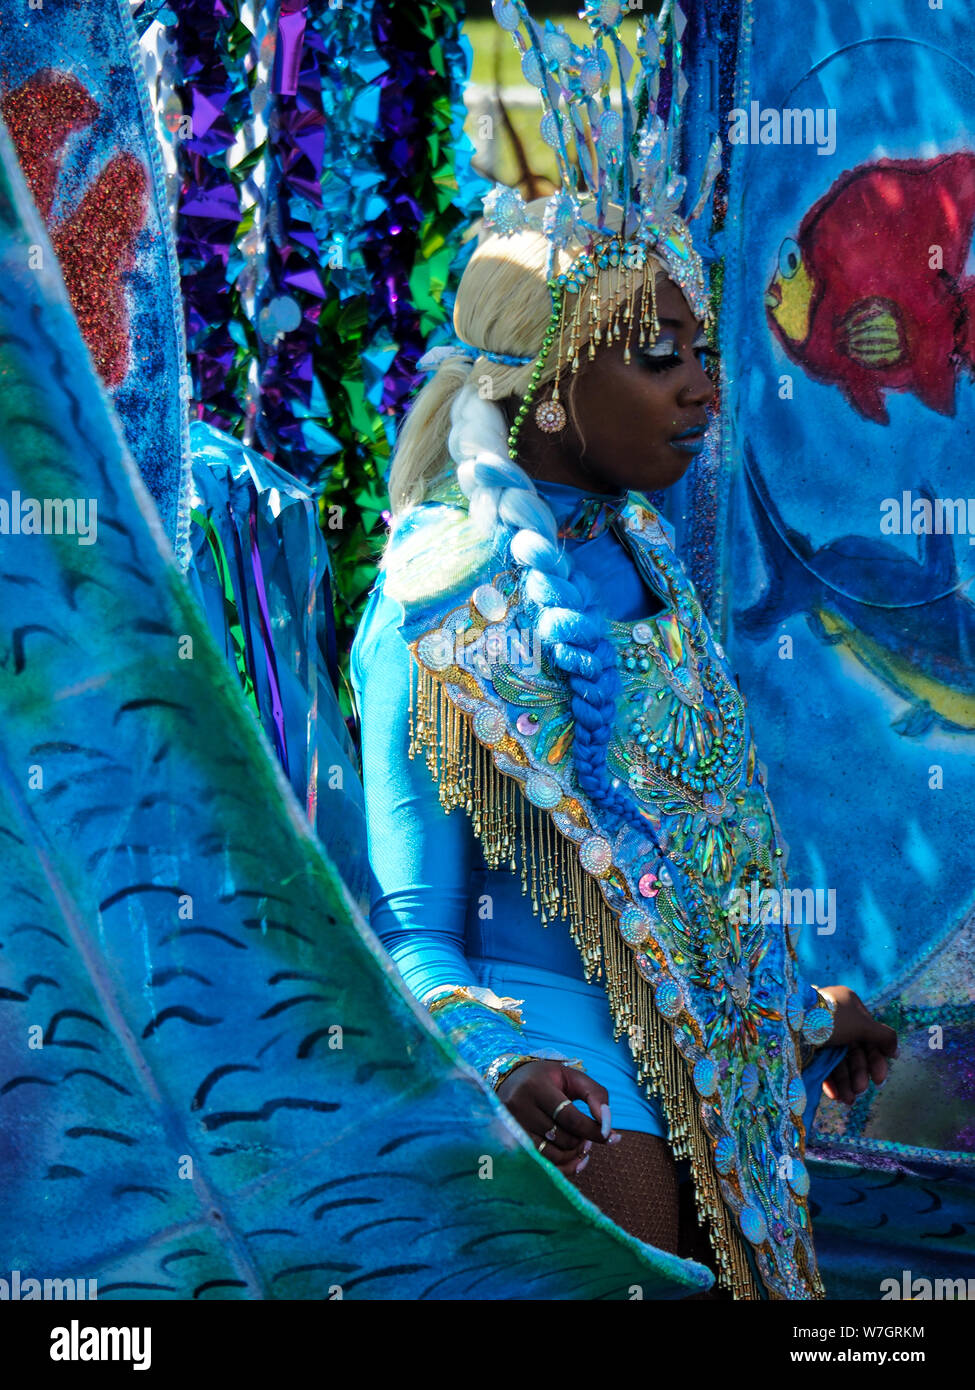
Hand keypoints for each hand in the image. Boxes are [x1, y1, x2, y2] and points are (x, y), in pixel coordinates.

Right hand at [495, 1060, 618, 1172]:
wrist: (511, 1081)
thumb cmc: (548, 1080)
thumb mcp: (572, 1078)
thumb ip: (595, 1095)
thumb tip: (607, 1126)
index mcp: (536, 1087)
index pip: (570, 1117)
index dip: (593, 1130)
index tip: (610, 1136)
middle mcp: (519, 1107)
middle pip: (562, 1138)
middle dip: (583, 1140)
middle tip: (589, 1135)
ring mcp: (512, 1128)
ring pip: (553, 1155)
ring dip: (574, 1154)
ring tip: (580, 1143)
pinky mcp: (511, 1143)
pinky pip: (542, 1165)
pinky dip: (564, 1167)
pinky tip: (575, 1160)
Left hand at [816, 985, 897, 1104]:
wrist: (793, 1023)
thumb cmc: (832, 1019)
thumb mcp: (863, 1024)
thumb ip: (883, 1037)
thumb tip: (895, 1051)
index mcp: (848, 1005)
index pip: (869, 1035)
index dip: (876, 1057)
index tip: (880, 1077)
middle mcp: (835, 1019)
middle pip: (855, 1051)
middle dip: (860, 1073)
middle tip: (862, 1089)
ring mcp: (821, 1034)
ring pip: (840, 1061)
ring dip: (847, 1082)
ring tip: (849, 1099)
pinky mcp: (808, 1048)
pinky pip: (824, 1066)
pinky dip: (832, 1082)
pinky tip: (837, 1096)